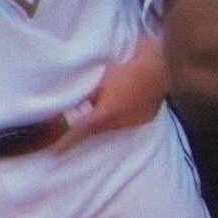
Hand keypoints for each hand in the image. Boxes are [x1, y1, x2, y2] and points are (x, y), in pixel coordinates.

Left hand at [53, 36, 166, 154]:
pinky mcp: (147, 117)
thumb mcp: (102, 78)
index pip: (81, 131)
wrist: (162, 64)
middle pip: (98, 129)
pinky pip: (129, 120)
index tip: (56, 153)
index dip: (67, 142)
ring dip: (107, 120)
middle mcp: (120, 123)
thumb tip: (78, 103)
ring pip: (114, 125)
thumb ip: (89, 93)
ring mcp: (136, 121)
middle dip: (88, 127)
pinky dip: (123, 116)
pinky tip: (125, 104)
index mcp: (105, 115)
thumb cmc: (128, 68)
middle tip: (76, 123)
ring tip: (106, 108)